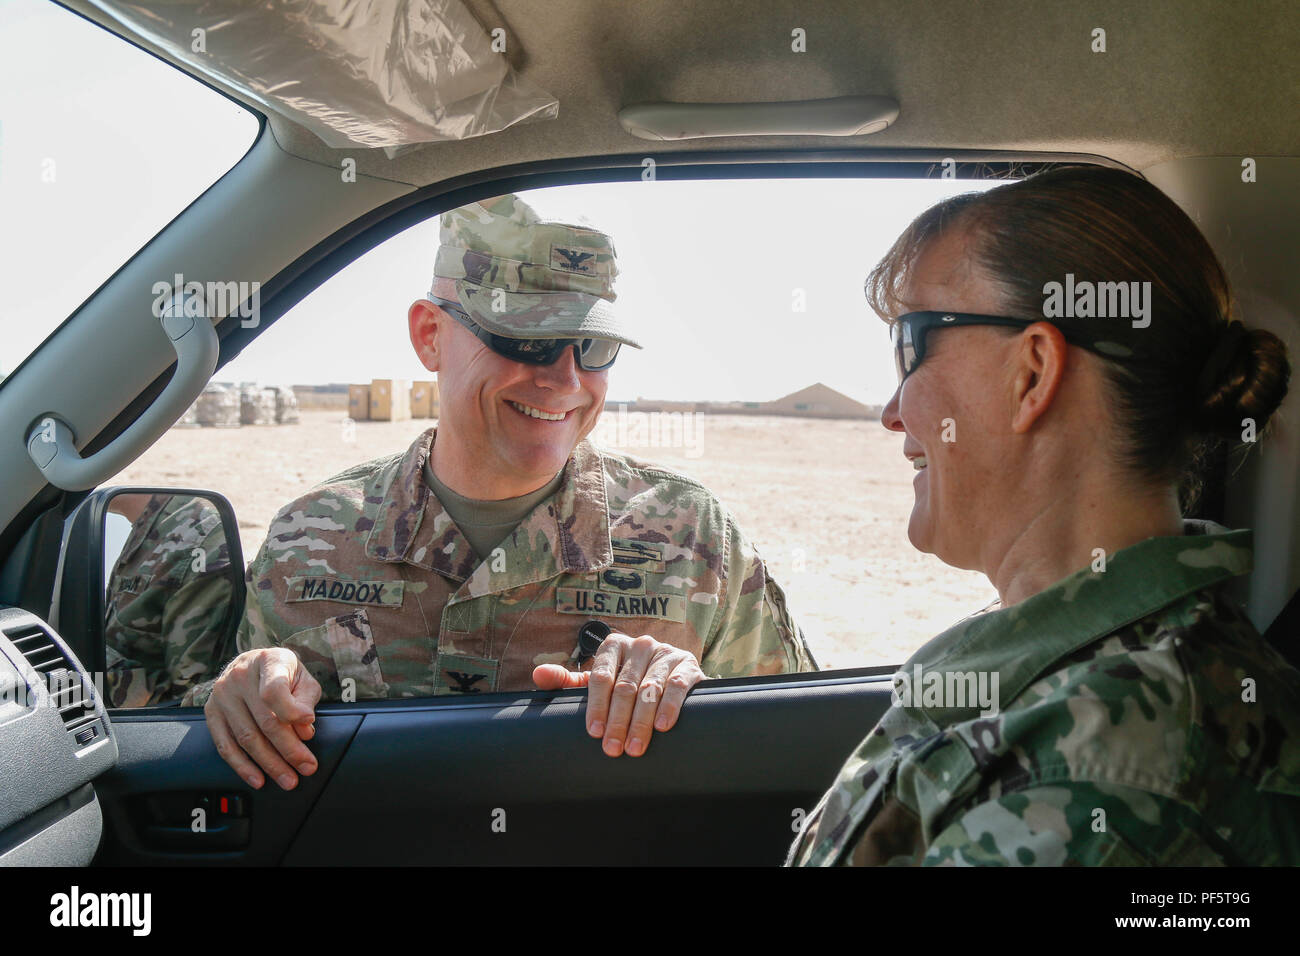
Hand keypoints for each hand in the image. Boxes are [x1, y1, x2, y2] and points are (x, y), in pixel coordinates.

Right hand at [203, 648, 320, 789]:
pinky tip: (257, 778)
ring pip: (246, 738)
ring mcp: (222, 695)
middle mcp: (240, 675)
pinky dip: (242, 766)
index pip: (275, 689)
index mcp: (269, 661)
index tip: (308, 725)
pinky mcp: (211, 712)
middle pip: (265, 721)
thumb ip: (306, 701)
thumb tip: (305, 730)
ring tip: (287, 779)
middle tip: (306, 768)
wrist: (253, 663)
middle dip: (289, 750)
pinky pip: (225, 745)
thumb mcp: (302, 677)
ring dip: (269, 764)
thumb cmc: (283, 672)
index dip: (292, 711)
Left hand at [532, 633, 703, 756]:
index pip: (601, 676)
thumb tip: (538, 675)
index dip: (597, 706)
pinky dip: (669, 706)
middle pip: (625, 686)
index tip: (594, 733)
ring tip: (635, 747)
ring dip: (642, 721)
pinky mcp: (687, 665)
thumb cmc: (625, 681)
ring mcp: (666, 652)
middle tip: (613, 749)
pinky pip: (677, 685)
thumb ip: (566, 680)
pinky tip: (662, 726)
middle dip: (618, 721)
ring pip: (650, 688)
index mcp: (613, 645)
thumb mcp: (597, 681)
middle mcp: (640, 645)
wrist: (670, 676)